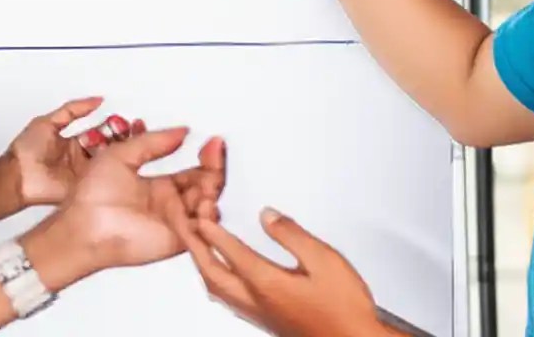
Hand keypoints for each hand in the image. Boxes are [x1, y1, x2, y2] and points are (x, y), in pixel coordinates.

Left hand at [4, 96, 143, 207]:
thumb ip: (73, 110)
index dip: (112, 124)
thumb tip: (96, 100)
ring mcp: (85, 172)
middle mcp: (83, 156)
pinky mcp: (84, 185)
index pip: (102, 130)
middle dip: (119, 136)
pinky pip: (101, 175)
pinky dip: (110, 167)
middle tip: (123, 129)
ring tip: (119, 141)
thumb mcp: (49, 121)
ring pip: (109, 159)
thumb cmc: (26, 151)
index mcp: (76, 141)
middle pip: (110, 144)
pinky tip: (114, 157)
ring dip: (117, 149)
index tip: (119, 120)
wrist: (16, 175)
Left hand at [50, 127, 226, 273]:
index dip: (206, 157)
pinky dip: (209, 215)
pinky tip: (205, 199)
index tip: (212, 142)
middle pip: (206, 187)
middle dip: (215, 169)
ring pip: (208, 205)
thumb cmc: (91, 195)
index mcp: (158, 187)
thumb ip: (153, 142)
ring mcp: (175, 223)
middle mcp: (170, 205)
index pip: (193, 172)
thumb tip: (181, 131)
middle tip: (216, 151)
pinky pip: (202, 229)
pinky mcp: (176, 240)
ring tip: (209, 174)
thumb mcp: (122, 155)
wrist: (82, 224)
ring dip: (213, 189)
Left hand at [175, 205, 387, 336]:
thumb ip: (292, 235)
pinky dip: (217, 281)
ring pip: (216, 290)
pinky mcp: (265, 322)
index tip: (201, 212)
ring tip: (200, 247)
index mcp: (267, 283)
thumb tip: (268, 216)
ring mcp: (258, 315)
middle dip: (197, 247)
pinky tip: (224, 277)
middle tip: (190, 226)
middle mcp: (256, 301)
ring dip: (204, 265)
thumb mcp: (324, 259)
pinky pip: (228, 299)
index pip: (230, 252)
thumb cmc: (343, 308)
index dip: (212, 229)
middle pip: (213, 273)